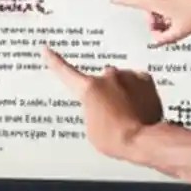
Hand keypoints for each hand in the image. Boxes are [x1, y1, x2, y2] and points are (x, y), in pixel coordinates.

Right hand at [42, 46, 163, 161]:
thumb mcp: (92, 129)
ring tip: (129, 113)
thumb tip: (101, 105)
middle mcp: (106, 77)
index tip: (46, 49)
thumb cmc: (114, 138)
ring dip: (122, 92)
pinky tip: (140, 106)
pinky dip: (138, 91)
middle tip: (113, 113)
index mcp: (88, 89)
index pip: (66, 72)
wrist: (143, 140)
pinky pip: (138, 81)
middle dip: (106, 93)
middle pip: (101, 80)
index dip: (54, 61)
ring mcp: (127, 76)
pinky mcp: (145, 79)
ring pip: (121, 80)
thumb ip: (92, 110)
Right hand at [111, 0, 190, 45]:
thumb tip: (157, 40)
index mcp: (160, 3)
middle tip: (170, 32)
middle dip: (157, 23)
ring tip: (183, 25)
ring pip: (163, 10)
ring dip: (168, 20)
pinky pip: (173, 5)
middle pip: (151, 12)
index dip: (123, 1)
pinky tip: (188, 19)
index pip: (136, 2)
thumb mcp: (179, 33)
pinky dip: (176, 14)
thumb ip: (163, 39)